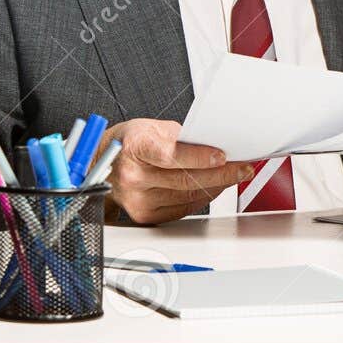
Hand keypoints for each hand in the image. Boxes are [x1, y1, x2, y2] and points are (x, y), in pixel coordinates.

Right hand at [99, 119, 255, 224]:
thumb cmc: (128, 143)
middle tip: (243, 167)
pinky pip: (183, 207)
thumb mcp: (150, 127)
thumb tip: (215, 143)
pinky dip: (203, 196)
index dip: (199, 157)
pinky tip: (214, 186)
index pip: (170, 155)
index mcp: (134, 148)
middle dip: (222, 173)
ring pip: (188, 195)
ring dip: (217, 185)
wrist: (100, 165)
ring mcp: (138, 199)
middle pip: (186, 179)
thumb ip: (180, 136)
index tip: (222, 156)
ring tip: (234, 175)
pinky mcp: (145, 215)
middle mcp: (134, 177)